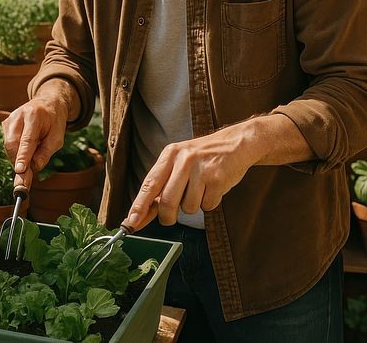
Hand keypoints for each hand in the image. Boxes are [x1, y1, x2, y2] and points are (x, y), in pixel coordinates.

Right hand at [2, 97, 67, 190]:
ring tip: (30, 158)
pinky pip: (8, 143)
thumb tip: (34, 167)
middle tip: (25, 177)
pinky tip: (25, 151)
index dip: (22, 156)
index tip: (19, 170)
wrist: (48, 102)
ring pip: (8, 145)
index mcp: (34, 116)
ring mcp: (10, 118)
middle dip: (17, 161)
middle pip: (12, 143)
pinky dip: (15, 152)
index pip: (27, 140)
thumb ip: (46, 152)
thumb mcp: (58, 137)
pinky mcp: (6, 123)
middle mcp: (19, 115)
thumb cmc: (54, 121)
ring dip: (17, 157)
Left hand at [125, 125, 257, 227]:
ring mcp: (201, 169)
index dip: (139, 206)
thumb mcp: (180, 162)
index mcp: (170, 154)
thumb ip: (163, 184)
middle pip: (167, 202)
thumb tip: (144, 212)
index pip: (150, 184)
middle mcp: (184, 159)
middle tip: (169, 219)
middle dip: (167, 217)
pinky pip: (207, 206)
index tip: (131, 222)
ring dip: (192, 206)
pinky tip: (213, 188)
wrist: (235, 144)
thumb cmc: (203, 158)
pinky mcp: (218, 179)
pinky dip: (209, 203)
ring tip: (200, 189)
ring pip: (188, 207)